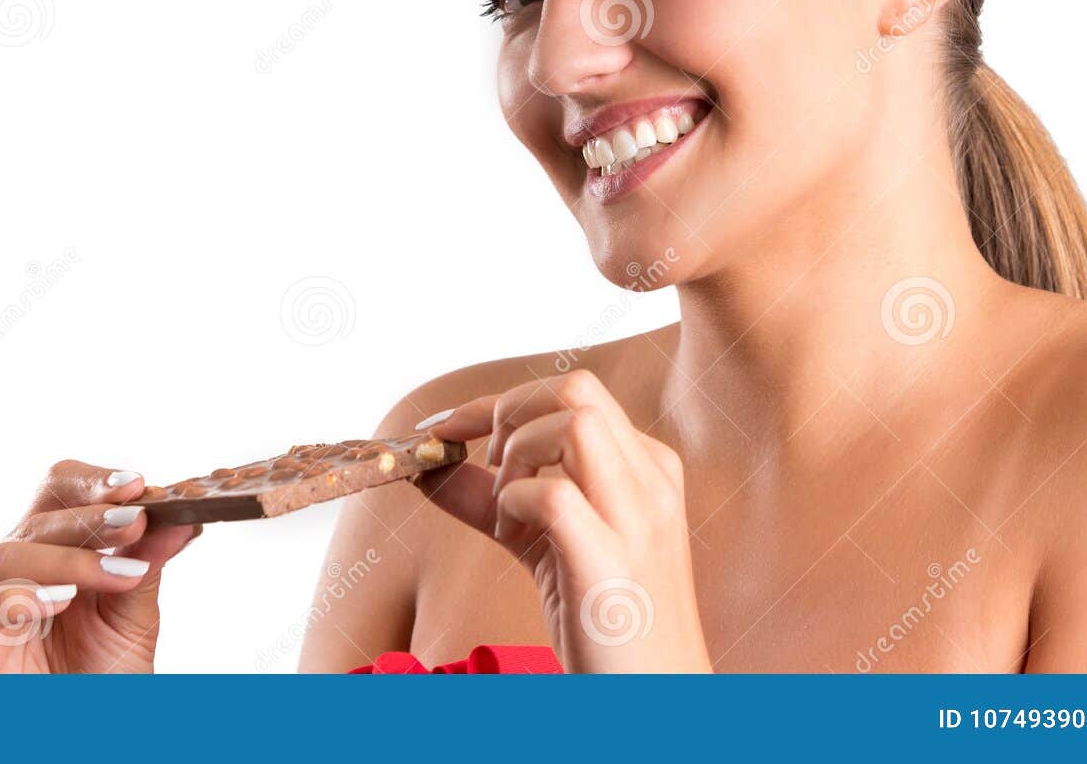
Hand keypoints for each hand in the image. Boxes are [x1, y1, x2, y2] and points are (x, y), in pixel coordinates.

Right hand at [0, 460, 199, 672]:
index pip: (59, 493)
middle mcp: (6, 570)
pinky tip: (53, 603)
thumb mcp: (130, 622)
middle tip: (136, 520)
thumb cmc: (89, 684)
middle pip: (38, 516)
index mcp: (47, 552)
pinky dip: (12, 602)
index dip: (95, 480)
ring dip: (67, 559)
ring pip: (6, 554)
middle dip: (92, 514)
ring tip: (116, 574)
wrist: (68, 745)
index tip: (140, 484)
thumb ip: (148, 567)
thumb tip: (183, 520)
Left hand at [416, 370, 710, 671]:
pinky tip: (511, 535)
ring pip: (575, 422)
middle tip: (483, 465)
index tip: (447, 427)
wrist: (656, 698)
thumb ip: (494, 499)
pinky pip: (555, 496)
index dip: (499, 401)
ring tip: (505, 510)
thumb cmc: (605, 624)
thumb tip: (430, 465)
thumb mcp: (546, 544)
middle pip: (576, 389)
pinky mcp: (611, 564)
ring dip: (517, 454)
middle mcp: (651, 481)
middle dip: (506, 411)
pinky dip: (514, 503)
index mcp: (646, 468)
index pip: (574, 392)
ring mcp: (638, 519)